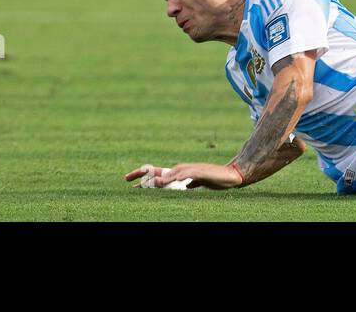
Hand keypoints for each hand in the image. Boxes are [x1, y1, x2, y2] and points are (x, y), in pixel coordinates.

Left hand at [125, 162, 241, 188]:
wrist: (228, 175)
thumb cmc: (212, 178)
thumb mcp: (197, 183)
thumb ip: (190, 183)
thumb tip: (185, 185)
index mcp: (178, 172)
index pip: (158, 173)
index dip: (143, 176)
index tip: (129, 180)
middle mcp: (181, 169)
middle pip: (158, 171)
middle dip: (141, 174)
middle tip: (126, 178)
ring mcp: (189, 170)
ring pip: (169, 173)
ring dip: (156, 179)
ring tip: (144, 184)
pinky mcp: (198, 172)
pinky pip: (184, 175)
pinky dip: (175, 177)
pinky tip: (168, 181)